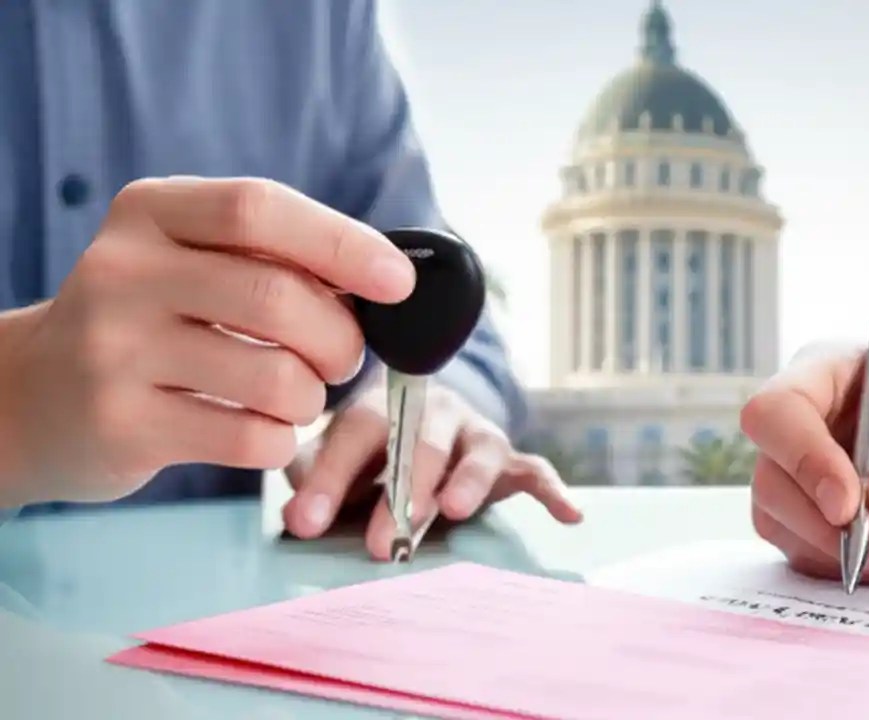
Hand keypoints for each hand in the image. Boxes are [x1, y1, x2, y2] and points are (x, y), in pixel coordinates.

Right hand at [0, 176, 414, 505]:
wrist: (30, 396)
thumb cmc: (146, 322)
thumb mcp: (186, 261)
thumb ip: (270, 257)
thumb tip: (385, 276)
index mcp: (149, 213)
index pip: (258, 209)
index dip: (343, 243)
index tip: (398, 281)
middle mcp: (122, 272)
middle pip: (278, 298)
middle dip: (340, 338)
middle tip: (344, 358)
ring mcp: (114, 351)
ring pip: (274, 376)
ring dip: (312, 397)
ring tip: (296, 397)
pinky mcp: (122, 425)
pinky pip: (250, 437)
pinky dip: (281, 439)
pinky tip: (262, 429)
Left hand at [282, 374, 581, 559]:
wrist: (424, 414)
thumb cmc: (372, 448)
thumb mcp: (335, 457)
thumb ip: (313, 480)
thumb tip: (294, 517)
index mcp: (383, 407)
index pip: (355, 435)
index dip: (328, 479)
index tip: (303, 524)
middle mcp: (435, 413)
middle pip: (422, 443)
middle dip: (403, 490)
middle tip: (381, 538)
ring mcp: (476, 434)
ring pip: (480, 451)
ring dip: (469, 480)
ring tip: (455, 511)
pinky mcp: (509, 459)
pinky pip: (536, 470)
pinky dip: (554, 491)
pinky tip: (570, 514)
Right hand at [739, 342, 868, 582]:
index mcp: (828, 372)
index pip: (777, 409)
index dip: (803, 458)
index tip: (850, 506)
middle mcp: (801, 421)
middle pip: (771, 476)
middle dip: (831, 527)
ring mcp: (796, 473)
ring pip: (779, 521)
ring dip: (842, 554)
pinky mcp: (804, 519)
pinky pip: (800, 552)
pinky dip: (845, 568)